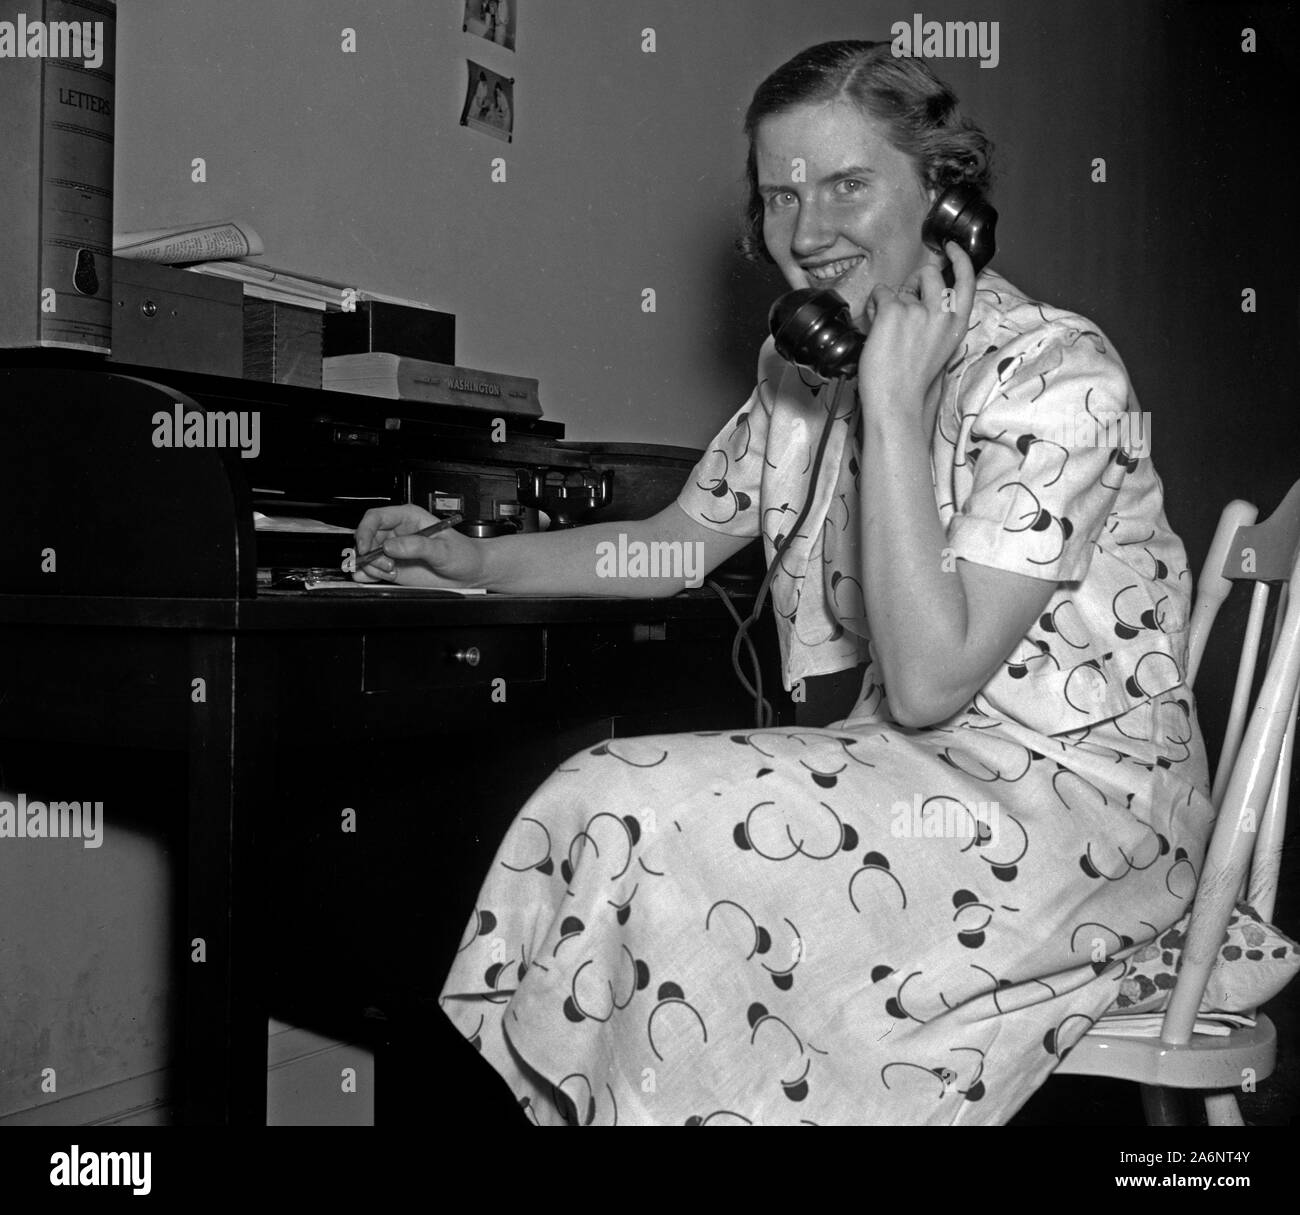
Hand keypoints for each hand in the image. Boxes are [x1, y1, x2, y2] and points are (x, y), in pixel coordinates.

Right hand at [352, 504, 486, 587]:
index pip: (375, 517)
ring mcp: (394, 551)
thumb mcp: (443, 549)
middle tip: (387, 565)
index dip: (365, 530)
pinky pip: (372, 570)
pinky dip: (370, 575)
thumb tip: (391, 546)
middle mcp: (397, 533)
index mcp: (408, 518)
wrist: (471, 573)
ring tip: (392, 571)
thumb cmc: (463, 554)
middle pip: (366, 537)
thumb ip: (417, 546)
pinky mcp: (394, 567)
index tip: (365, 547)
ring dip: (372, 566)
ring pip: (366, 555)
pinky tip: (384, 577)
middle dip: (369, 553)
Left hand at [857, 240, 975, 426]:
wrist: (896, 399)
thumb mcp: (939, 346)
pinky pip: (880, 293)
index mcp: (957, 324)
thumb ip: (936, 319)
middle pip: (929, 274)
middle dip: (914, 281)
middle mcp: (942, 314)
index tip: (951, 247)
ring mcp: (917, 311)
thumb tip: (917, 295)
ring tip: (886, 326)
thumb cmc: (912, 379)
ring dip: (889, 299)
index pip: (968, 281)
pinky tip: (874, 325)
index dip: (961, 259)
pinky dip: (873, 306)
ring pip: (900, 286)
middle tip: (902, 300)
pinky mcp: (893, 312)